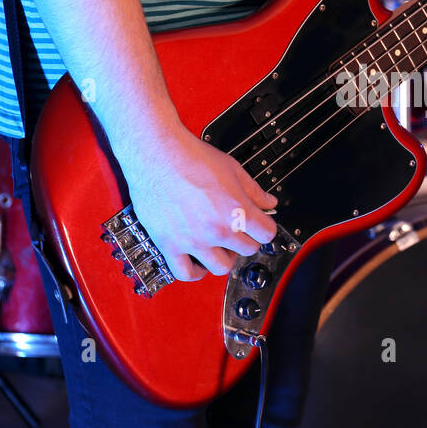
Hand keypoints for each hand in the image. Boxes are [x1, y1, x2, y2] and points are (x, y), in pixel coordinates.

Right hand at [117, 120, 277, 281]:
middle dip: (246, 239)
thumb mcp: (233, 169)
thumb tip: (269, 203)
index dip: (265, 227)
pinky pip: (186, 273)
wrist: (157, 154)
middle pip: (247, 250)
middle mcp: (217, 230)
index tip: (259, 225)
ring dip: (224, 257)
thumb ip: (254, 191)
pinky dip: (195, 272)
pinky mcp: (170, 245)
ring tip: (218, 244)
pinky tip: (198, 261)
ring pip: (221, 267)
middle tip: (237, 229)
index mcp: (237, 211)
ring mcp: (194, 241)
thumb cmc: (191, 157)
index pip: (267, 234)